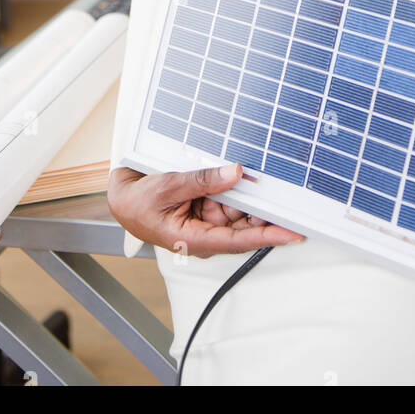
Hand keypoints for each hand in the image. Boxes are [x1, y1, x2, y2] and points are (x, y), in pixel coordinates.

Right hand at [107, 163, 304, 258]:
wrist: (122, 197)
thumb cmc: (138, 202)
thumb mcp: (169, 187)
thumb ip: (202, 180)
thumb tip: (235, 173)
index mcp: (196, 239)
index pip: (240, 240)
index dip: (269, 236)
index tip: (292, 232)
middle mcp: (206, 232)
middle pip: (245, 225)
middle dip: (267, 212)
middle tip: (292, 200)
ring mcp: (206, 219)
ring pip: (239, 209)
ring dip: (252, 196)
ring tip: (270, 181)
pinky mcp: (205, 206)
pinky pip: (227, 197)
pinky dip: (237, 187)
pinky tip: (247, 176)